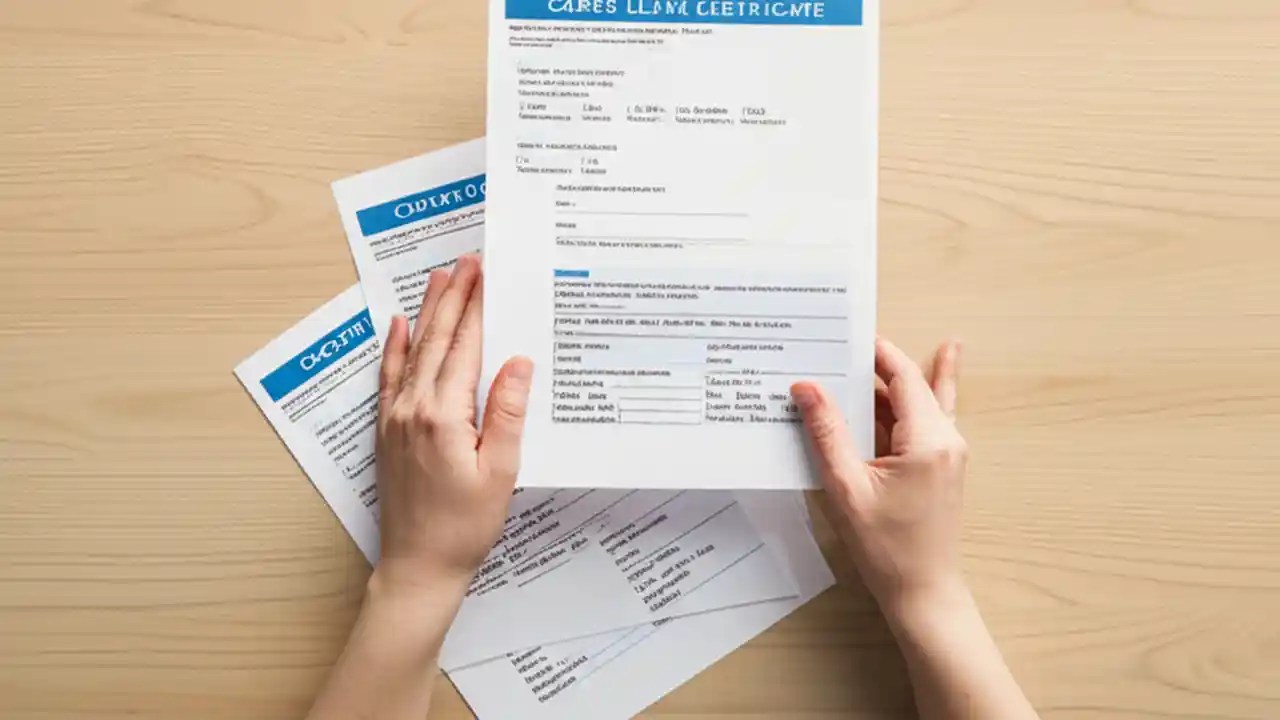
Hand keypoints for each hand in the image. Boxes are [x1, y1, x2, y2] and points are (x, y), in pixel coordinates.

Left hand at [372, 255, 533, 597]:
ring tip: (439, 276)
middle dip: (454, 297)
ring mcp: (395, 419)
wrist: (418, 566)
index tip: (487, 273)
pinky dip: (395, 348)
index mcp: (445, 415)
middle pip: (438, 339)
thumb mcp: (500, 472)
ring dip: (428, 311)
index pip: (466, 347)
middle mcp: (414, 409)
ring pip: (413, 351)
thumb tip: (518, 362)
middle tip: (468, 261)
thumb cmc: (464, 526)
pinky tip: (399, 325)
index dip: (478, 307)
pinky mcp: (387, 431)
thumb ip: (507, 413)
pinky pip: (389, 377)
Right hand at [791, 337, 964, 621]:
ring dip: (885, 387)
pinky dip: (905, 405)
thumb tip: (807, 387)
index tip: (846, 334)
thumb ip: (827, 433)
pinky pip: (924, 423)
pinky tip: (909, 382)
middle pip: (910, 385)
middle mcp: (946, 439)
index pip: (903, 376)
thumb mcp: (847, 488)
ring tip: (859, 357)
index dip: (876, 352)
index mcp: (929, 440)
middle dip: (875, 366)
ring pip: (916, 403)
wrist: (922, 593)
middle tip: (843, 343)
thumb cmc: (886, 548)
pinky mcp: (940, 466)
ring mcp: (948, 453)